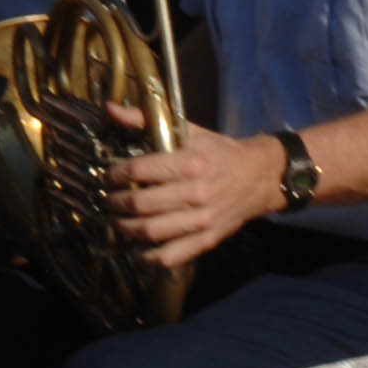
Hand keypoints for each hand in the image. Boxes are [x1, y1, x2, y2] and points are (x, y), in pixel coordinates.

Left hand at [108, 112, 281, 267]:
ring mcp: (202, 220)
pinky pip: (172, 256)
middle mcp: (196, 193)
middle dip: (115, 203)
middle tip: (107, 200)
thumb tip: (110, 110)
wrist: (260, 177)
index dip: (116, 175)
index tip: (109, 176)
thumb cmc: (219, 153)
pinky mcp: (208, 239)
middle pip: (140, 204)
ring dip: (125, 229)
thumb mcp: (188, 131)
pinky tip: (138, 249)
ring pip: (151, 232)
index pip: (139, 171)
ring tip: (116, 222)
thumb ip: (146, 121)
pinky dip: (150, 257)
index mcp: (190, 163)